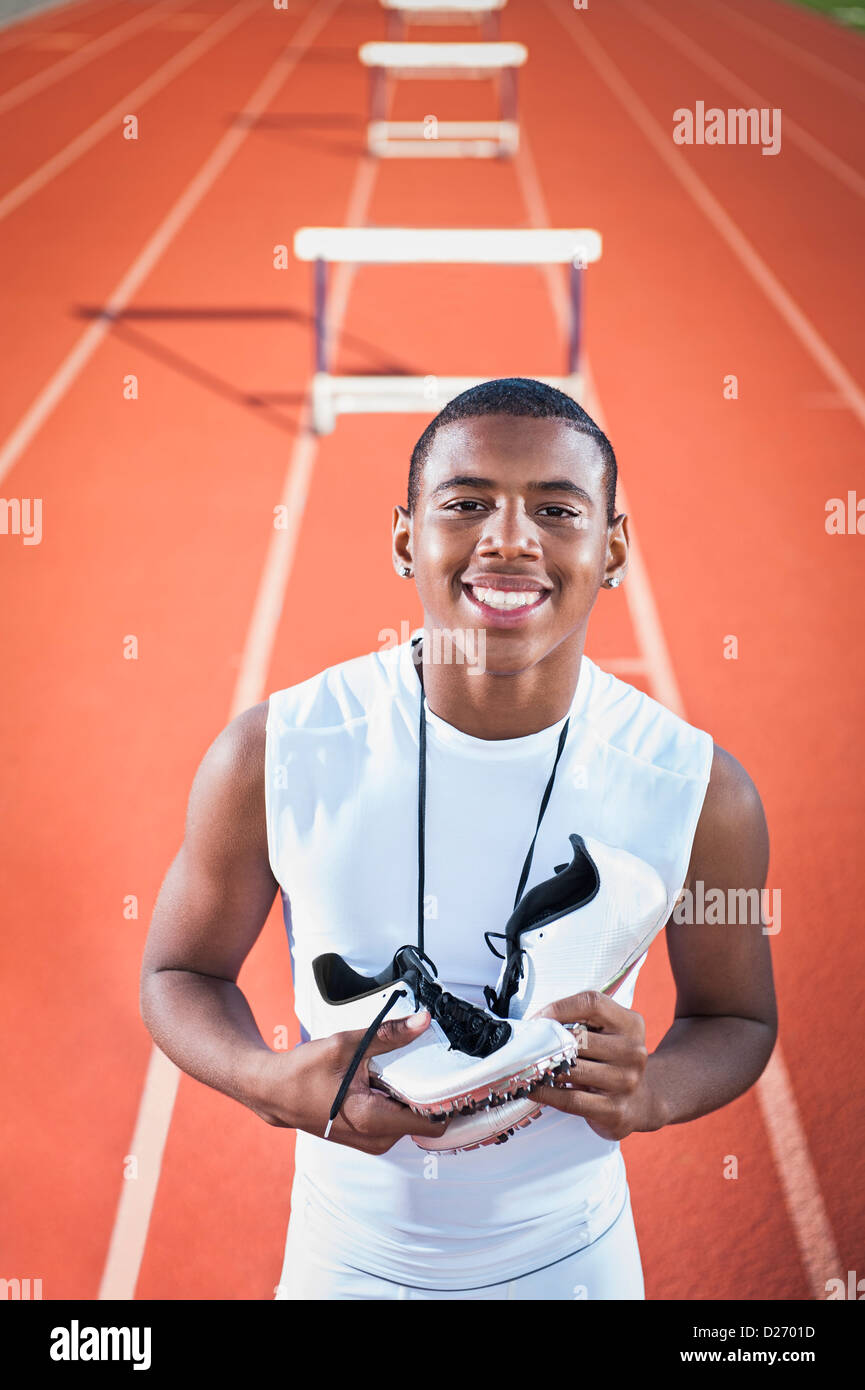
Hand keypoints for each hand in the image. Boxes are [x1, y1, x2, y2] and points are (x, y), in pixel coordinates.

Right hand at [254, 1010, 450, 1154]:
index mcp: (374, 1120)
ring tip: (393, 1069)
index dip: (447, 1100)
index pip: (433, 1122)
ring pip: (408, 1119)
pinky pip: (393, 1120)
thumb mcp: (347, 1045)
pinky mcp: (365, 1136)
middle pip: (423, 1119)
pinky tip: (381, 1079)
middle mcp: (376, 1138)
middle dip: (426, 1091)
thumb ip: (389, 1035)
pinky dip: (394, 1100)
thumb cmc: (303, 1072)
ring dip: (408, 1095)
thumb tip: (422, 1022)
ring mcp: (370, 1141)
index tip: (453, 1076)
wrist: (272, 1091)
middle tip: (421, 1062)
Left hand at [527, 991, 658, 1140]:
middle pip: (579, 1039)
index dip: (559, 1008)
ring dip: (544, 1069)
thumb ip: (582, 1022)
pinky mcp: (615, 1110)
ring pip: (573, 1070)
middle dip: (548, 1043)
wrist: (642, 1102)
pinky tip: (533, 1089)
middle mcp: (633, 1050)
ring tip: (524, 1066)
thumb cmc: (612, 1061)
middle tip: (524, 1046)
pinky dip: (547, 1094)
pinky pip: (572, 1100)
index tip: (536, 1019)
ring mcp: (626, 1081)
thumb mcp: (609, 1033)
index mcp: (630, 1024)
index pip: (592, 1003)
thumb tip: (536, 1024)